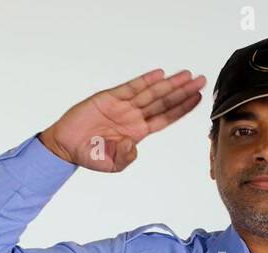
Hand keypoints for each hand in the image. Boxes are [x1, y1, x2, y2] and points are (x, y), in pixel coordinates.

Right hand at [39, 68, 206, 172]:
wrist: (66, 146)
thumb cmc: (91, 155)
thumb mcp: (113, 164)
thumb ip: (126, 157)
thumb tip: (133, 144)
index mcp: (138, 132)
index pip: (166, 118)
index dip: (182, 108)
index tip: (198, 98)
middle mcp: (134, 117)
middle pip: (164, 102)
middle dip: (183, 91)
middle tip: (200, 81)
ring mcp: (123, 106)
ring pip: (151, 92)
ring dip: (169, 84)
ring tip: (187, 75)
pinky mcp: (109, 98)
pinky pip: (130, 87)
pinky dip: (145, 81)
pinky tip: (159, 75)